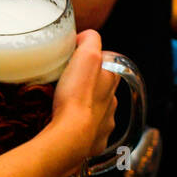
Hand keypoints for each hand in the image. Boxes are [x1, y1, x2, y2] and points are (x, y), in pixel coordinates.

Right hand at [49, 31, 118, 172]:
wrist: (72, 136)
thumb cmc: (77, 96)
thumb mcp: (86, 57)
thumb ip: (90, 41)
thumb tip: (86, 36)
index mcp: (112, 79)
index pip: (106, 61)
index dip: (89, 58)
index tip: (72, 61)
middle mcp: (113, 100)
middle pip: (100, 86)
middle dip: (86, 84)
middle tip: (64, 84)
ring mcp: (105, 122)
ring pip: (95, 109)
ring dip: (84, 107)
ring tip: (63, 107)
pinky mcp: (95, 141)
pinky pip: (88, 131)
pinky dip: (79, 128)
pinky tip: (66, 126)